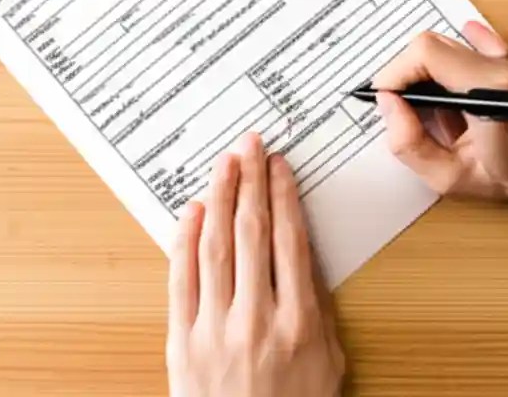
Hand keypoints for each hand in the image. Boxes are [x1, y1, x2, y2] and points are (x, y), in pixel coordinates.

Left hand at [167, 133, 345, 396]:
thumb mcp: (326, 362)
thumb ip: (316, 307)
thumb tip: (300, 254)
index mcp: (298, 324)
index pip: (289, 241)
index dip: (284, 196)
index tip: (280, 166)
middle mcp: (255, 320)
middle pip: (252, 233)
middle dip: (252, 181)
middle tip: (251, 145)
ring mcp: (214, 330)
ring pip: (214, 247)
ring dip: (220, 197)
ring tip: (225, 164)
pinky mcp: (182, 342)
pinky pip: (181, 278)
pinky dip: (186, 240)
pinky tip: (194, 211)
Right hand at [371, 27, 507, 198]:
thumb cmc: (503, 180)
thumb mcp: (447, 176)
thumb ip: (409, 143)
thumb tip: (388, 101)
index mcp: (489, 87)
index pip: (425, 51)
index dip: (396, 71)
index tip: (386, 96)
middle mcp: (504, 65)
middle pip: (435, 45)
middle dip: (409, 72)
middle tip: (405, 106)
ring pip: (451, 45)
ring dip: (430, 70)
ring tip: (432, 104)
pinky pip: (477, 43)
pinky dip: (455, 56)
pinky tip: (452, 78)